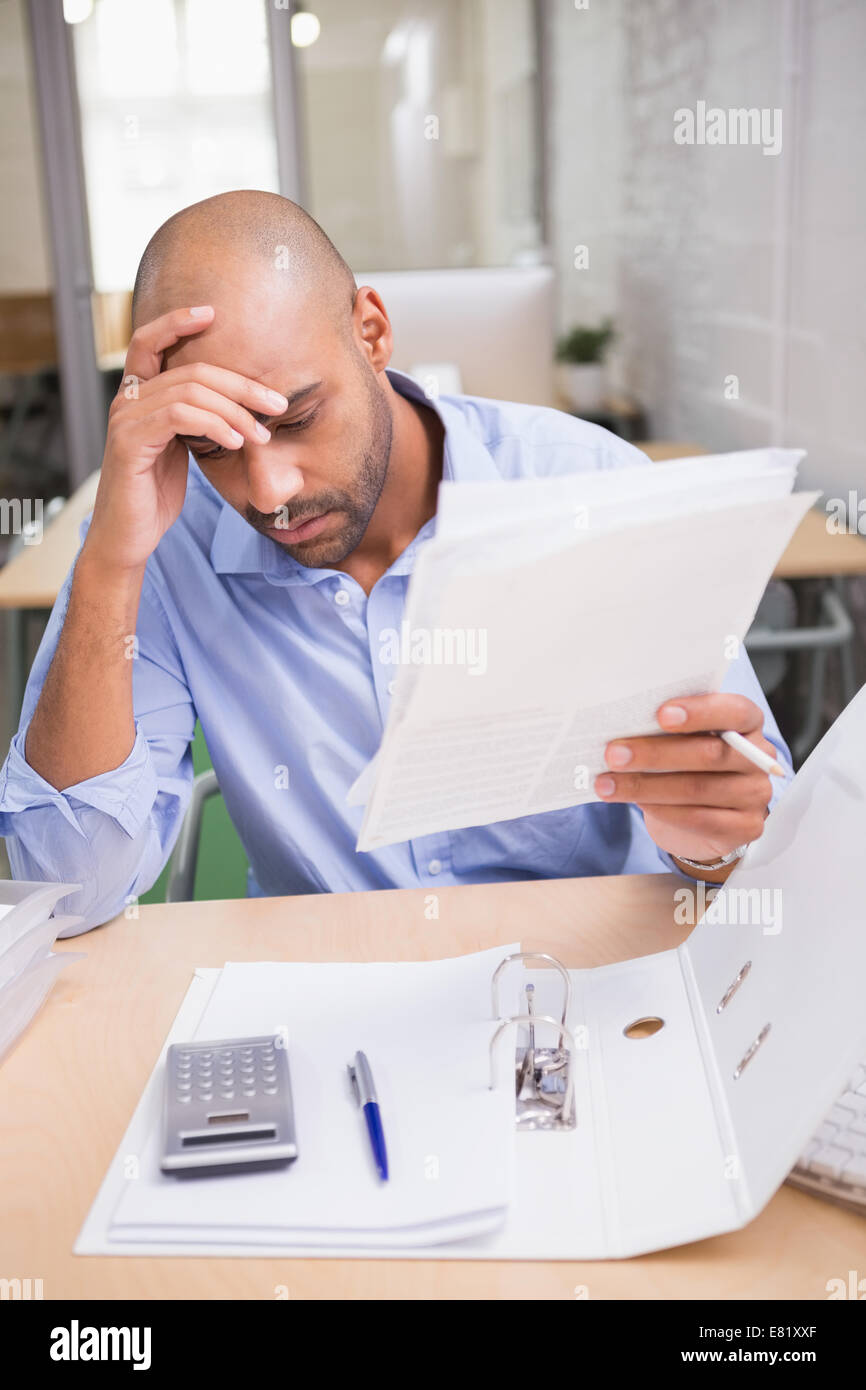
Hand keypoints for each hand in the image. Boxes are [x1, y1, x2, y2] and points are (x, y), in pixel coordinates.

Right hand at [83, 306, 287, 573]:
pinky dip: (215, 424)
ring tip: (262, 433)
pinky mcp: (129, 442)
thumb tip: (241, 405)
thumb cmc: (155, 494)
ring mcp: (125, 418)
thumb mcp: (181, 449)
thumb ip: (197, 420)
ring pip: (189, 391)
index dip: (177, 321)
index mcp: (139, 396)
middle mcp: (127, 400)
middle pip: (190, 369)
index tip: (212, 313)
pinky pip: (179, 416)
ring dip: (235, 410)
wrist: (129, 536)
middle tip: (277, 402)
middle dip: (241, 384)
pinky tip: (236, 441)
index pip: (150, 341)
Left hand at [594, 694, 778, 867]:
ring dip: (646, 786)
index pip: (734, 711)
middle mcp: (758, 757)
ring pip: (698, 789)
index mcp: (747, 722)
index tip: (660, 714)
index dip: (699, 712)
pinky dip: (663, 811)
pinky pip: (700, 819)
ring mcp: (756, 794)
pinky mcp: (747, 826)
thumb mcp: (680, 737)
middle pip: (710, 753)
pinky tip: (636, 803)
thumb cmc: (685, 761)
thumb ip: (666, 727)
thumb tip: (622, 724)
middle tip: (613, 754)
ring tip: (608, 784)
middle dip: (655, 754)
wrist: (699, 811)